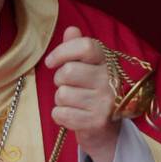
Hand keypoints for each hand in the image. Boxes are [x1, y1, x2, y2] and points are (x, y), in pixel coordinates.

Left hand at [44, 25, 120, 161]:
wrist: (106, 132)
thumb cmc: (92, 95)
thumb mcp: (88, 69)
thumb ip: (78, 50)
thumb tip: (71, 29)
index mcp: (107, 63)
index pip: (85, 46)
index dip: (62, 51)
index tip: (51, 62)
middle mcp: (109, 81)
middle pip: (68, 71)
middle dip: (59, 80)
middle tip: (67, 87)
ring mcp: (104, 102)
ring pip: (63, 94)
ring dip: (60, 100)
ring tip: (72, 103)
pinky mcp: (96, 122)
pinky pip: (61, 114)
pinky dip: (60, 116)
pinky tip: (71, 116)